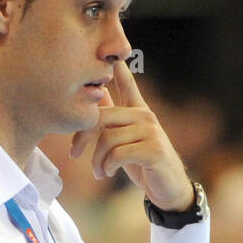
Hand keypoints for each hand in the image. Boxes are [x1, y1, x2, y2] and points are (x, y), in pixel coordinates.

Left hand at [68, 60, 192, 210]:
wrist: (168, 189)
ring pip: (108, 138)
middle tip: (74, 154)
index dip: (118, 68)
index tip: (112, 52)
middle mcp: (145, 116)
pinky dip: (108, 166)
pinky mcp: (153, 149)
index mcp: (138, 111)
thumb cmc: (144, 164)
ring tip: (99, 172)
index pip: (126, 83)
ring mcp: (151, 131)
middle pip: (102, 116)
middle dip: (82, 136)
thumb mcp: (125, 141)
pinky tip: (108, 173)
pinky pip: (118, 153)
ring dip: (97, 160)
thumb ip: (113, 120)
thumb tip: (98, 95)